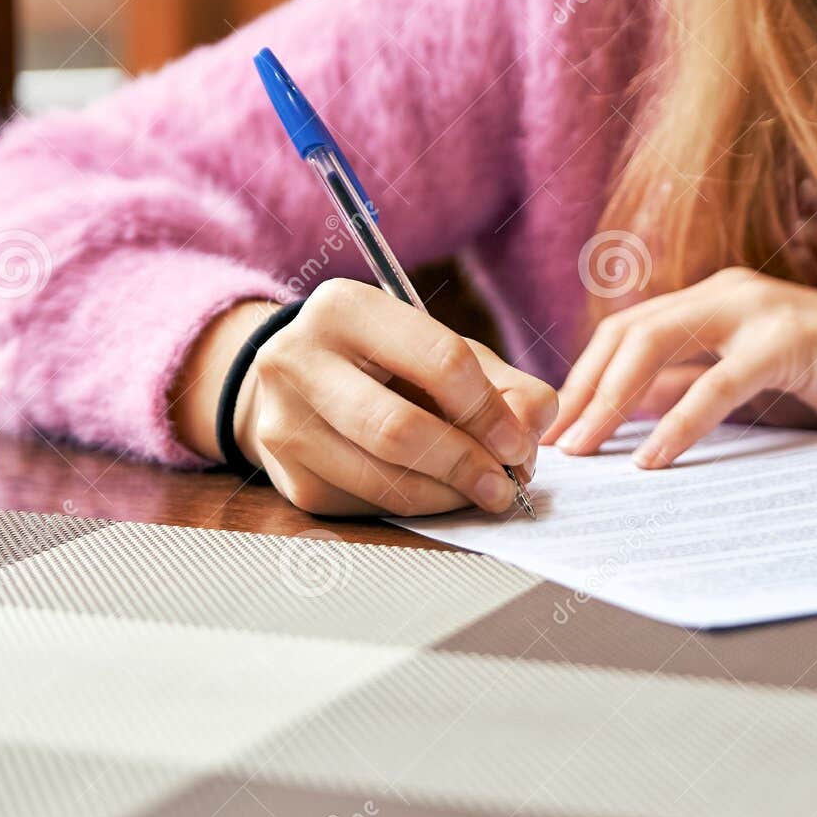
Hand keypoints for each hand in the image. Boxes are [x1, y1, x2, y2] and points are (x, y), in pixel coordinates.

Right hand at [175, 280, 556, 515]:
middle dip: (466, 463)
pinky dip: (415, 507)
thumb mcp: (440, 350)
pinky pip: (367, 505)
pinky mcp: (289, 476)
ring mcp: (284, 422)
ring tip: (480, 492)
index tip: (519, 443)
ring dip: (447, 495)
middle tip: (505, 484)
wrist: (294, 383)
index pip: (438, 361)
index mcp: (345, 309)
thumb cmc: (382, 363)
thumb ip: (501, 383)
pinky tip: (437, 494)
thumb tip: (532, 426)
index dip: (489, 410)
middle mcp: (299, 360)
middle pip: (400, 429)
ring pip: (382, 478)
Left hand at [543, 268, 816, 467]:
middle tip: (559, 440)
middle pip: (628, 331)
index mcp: (711, 297)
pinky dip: (676, 423)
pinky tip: (652, 458)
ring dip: (612, 401)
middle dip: (584, 387)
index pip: (626, 328)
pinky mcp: (784, 340)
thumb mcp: (743, 380)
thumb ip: (688, 382)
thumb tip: (625, 407)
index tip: (559, 421)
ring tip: (588, 448)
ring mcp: (754, 310)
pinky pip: (713, 384)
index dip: (585, 373)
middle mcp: (724, 293)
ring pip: (655, 344)